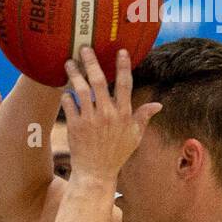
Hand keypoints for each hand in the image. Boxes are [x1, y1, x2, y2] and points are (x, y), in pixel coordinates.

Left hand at [60, 47, 161, 184]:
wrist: (96, 173)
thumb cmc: (116, 154)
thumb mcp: (134, 137)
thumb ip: (144, 117)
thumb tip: (158, 105)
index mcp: (124, 114)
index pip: (125, 84)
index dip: (123, 66)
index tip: (121, 51)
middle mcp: (107, 114)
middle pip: (99, 81)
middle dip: (91, 62)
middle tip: (84, 48)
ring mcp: (90, 120)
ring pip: (81, 90)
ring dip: (74, 74)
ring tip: (69, 63)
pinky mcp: (75, 127)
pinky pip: (69, 105)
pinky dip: (66, 96)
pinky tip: (63, 90)